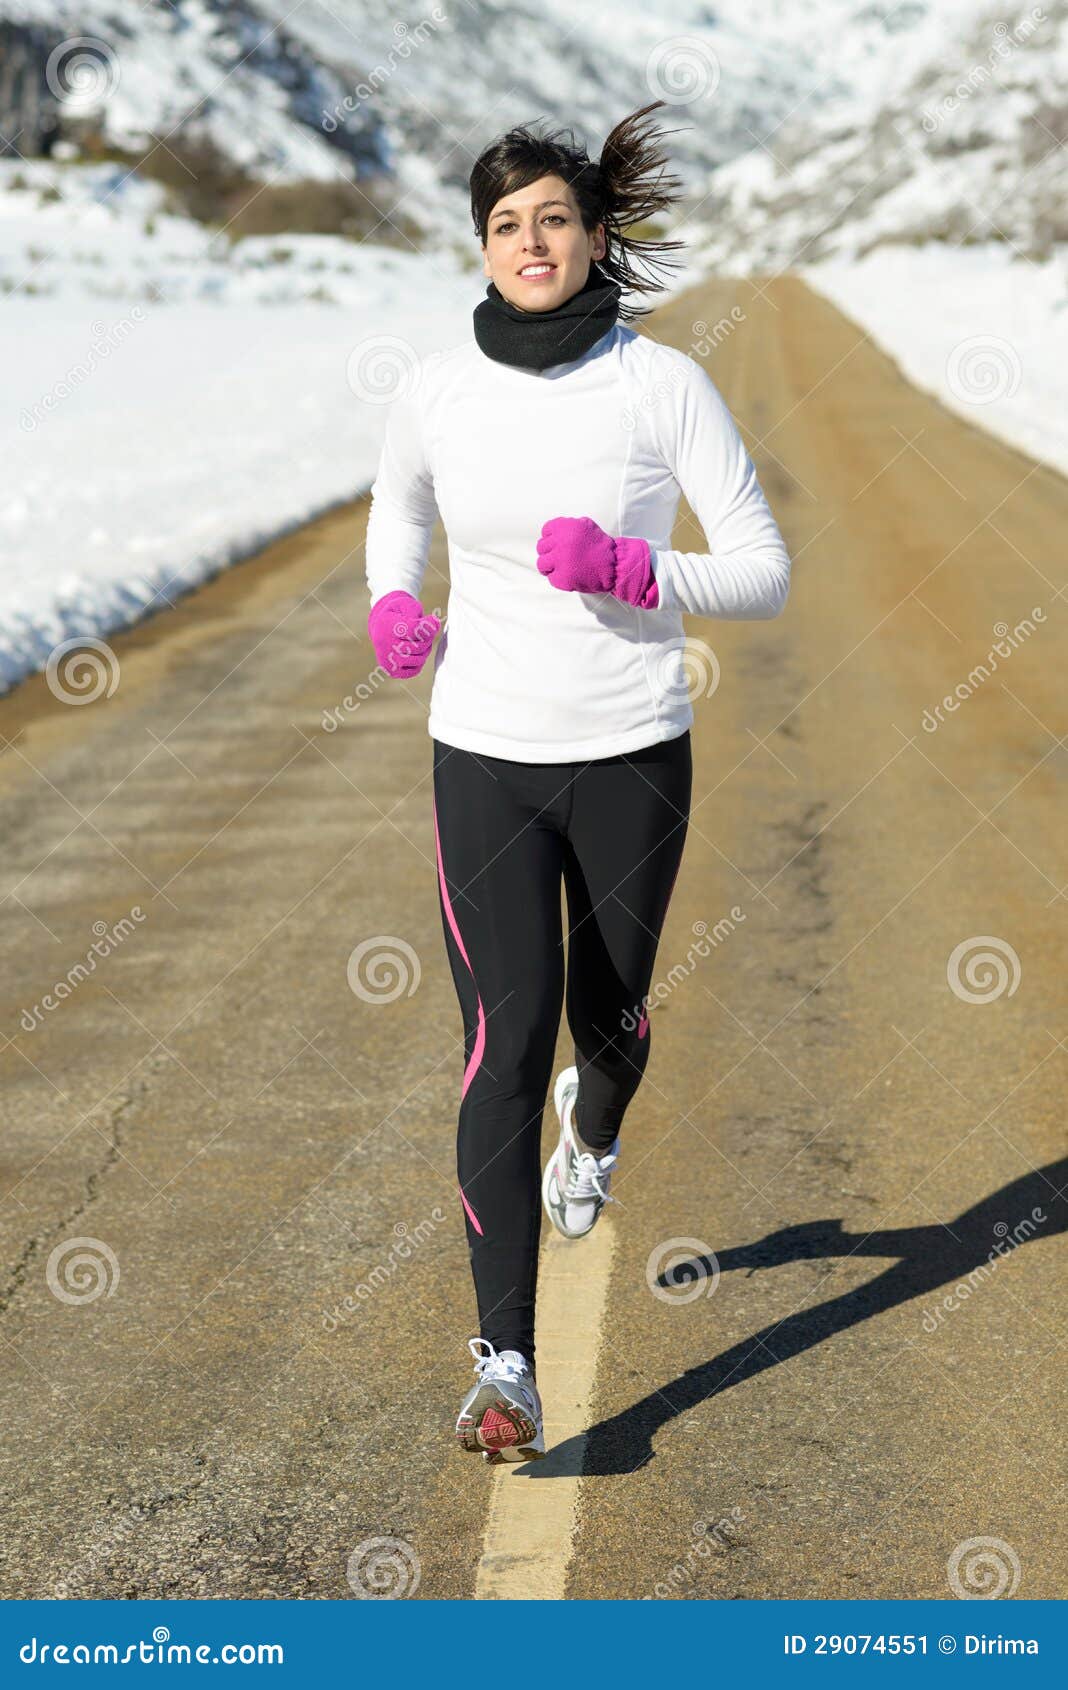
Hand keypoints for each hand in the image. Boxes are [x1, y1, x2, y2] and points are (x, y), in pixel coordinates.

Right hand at [367, 590, 440, 676]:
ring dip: (425, 650)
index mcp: (385, 624)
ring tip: (422, 641)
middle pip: (418, 646)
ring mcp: (386, 659)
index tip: (433, 619)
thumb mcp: (405, 604)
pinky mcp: (390, 670)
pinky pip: (414, 670)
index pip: (414, 629)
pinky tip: (416, 652)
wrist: (381, 626)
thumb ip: (419, 612)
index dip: (429, 625)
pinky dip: (419, 662)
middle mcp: (383, 644)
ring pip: (418, 660)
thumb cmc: (397, 613)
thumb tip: (434, 624)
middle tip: (427, 631)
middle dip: (428, 638)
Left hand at [535, 516, 658, 608]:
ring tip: (560, 568)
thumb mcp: (586, 526)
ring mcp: (559, 561)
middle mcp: (560, 543)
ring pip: (541, 564)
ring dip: (549, 567)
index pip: (546, 531)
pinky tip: (569, 576)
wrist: (614, 566)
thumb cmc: (600, 546)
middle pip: (541, 547)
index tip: (558, 544)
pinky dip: (558, 578)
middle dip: (549, 552)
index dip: (551, 538)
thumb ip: (569, 525)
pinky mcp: (562, 578)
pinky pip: (551, 578)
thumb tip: (554, 531)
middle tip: (559, 558)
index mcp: (565, 527)